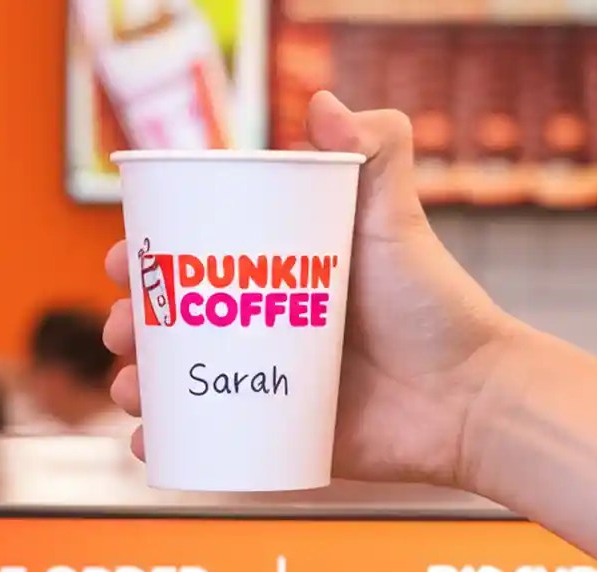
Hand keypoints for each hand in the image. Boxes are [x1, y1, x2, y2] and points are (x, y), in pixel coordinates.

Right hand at [104, 91, 520, 486]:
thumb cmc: (437, 307)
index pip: (201, 259)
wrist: (474, 400)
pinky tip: (151, 442)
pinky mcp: (287, 440)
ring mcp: (277, 388)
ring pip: (187, 384)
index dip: (152, 259)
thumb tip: (324, 100)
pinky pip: (217, 447)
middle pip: (180, 323)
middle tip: (124, 329)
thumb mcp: (398, 220)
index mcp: (284, 274)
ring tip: (131, 387)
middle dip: (134, 325)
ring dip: (140, 384)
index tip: (122, 259)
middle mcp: (273, 329)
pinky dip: (174, 446)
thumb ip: (375, 153)